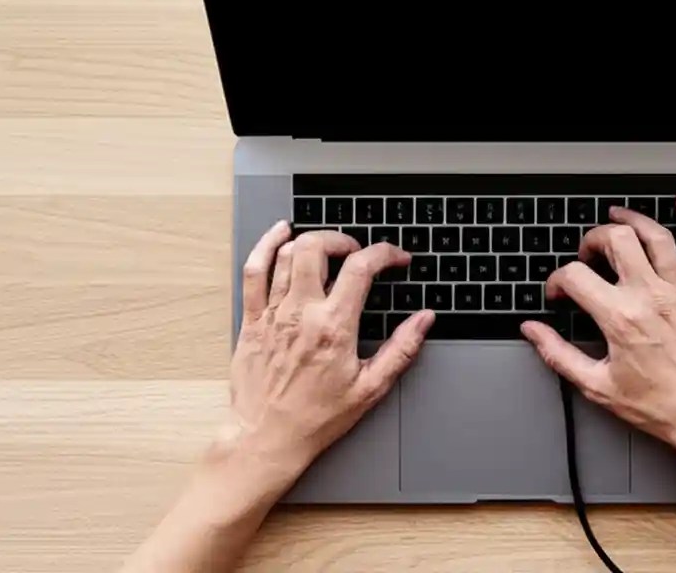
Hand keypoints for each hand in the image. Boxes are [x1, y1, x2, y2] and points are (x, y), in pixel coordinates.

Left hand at [222, 221, 434, 481]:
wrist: (267, 439)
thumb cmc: (316, 419)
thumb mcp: (370, 388)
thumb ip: (401, 349)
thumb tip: (424, 320)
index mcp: (334, 327)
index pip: (361, 268)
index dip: (385, 254)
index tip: (396, 259)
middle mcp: (301, 313)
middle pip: (318, 247)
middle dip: (343, 240)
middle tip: (357, 252)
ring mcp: (272, 314)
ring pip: (287, 254)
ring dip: (311, 240)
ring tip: (327, 247)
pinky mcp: (251, 320)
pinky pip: (253, 270)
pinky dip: (265, 246)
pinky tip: (278, 235)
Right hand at [520, 193, 675, 451]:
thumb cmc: (660, 405)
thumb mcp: (598, 386)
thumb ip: (559, 354)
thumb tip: (534, 332)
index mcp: (620, 318)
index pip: (576, 276)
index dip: (558, 282)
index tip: (559, 294)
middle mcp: (650, 296)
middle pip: (615, 241)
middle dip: (592, 241)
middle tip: (587, 256)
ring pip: (654, 235)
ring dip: (632, 219)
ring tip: (617, 217)